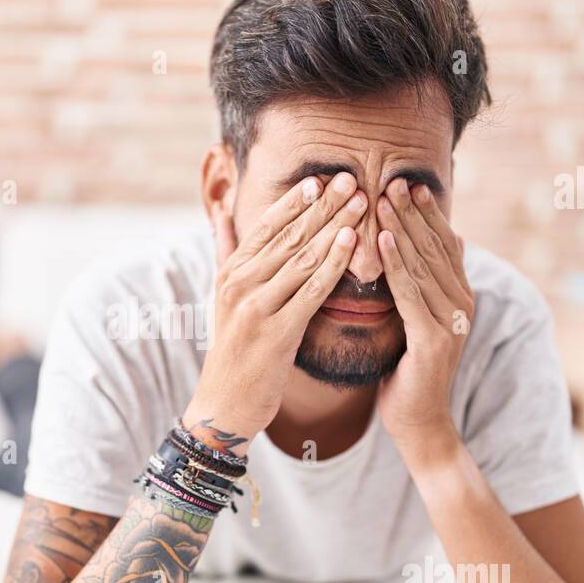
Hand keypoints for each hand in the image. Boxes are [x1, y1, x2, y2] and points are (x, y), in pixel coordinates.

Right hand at [183, 172, 367, 450]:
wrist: (225, 404)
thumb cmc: (233, 352)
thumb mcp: (222, 299)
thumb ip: (226, 255)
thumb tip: (221, 217)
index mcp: (230, 272)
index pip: (267, 226)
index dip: (297, 200)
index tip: (323, 178)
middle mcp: (240, 284)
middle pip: (289, 235)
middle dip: (324, 205)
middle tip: (353, 178)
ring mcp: (256, 307)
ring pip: (303, 257)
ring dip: (336, 227)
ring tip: (362, 203)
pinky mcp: (276, 332)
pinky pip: (312, 291)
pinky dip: (333, 264)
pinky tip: (353, 245)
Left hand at [374, 179, 473, 461]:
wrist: (419, 422)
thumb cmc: (408, 371)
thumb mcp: (415, 320)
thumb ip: (419, 287)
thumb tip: (417, 248)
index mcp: (459, 295)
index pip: (443, 244)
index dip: (425, 213)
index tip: (406, 183)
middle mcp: (461, 303)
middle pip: (434, 246)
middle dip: (412, 211)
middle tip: (392, 178)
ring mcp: (451, 321)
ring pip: (421, 263)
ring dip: (400, 227)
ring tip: (382, 197)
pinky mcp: (434, 338)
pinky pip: (409, 291)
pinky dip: (395, 263)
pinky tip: (380, 238)